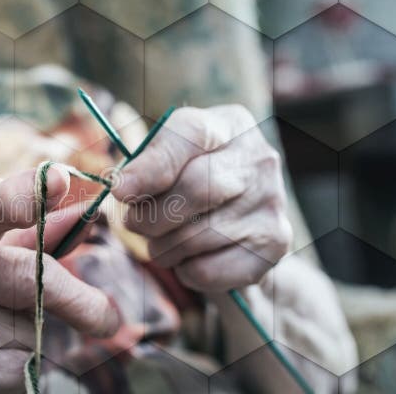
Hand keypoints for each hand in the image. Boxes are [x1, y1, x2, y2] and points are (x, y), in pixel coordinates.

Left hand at [111, 105, 291, 291]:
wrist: (240, 225)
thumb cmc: (188, 183)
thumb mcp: (167, 161)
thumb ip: (143, 167)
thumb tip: (122, 188)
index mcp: (229, 124)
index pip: (192, 133)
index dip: (152, 165)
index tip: (120, 191)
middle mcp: (259, 158)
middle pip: (197, 187)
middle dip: (151, 215)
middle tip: (133, 224)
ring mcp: (272, 201)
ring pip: (199, 236)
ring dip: (162, 248)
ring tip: (160, 244)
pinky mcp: (275, 244)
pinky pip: (210, 269)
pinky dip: (185, 271)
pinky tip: (188, 260)